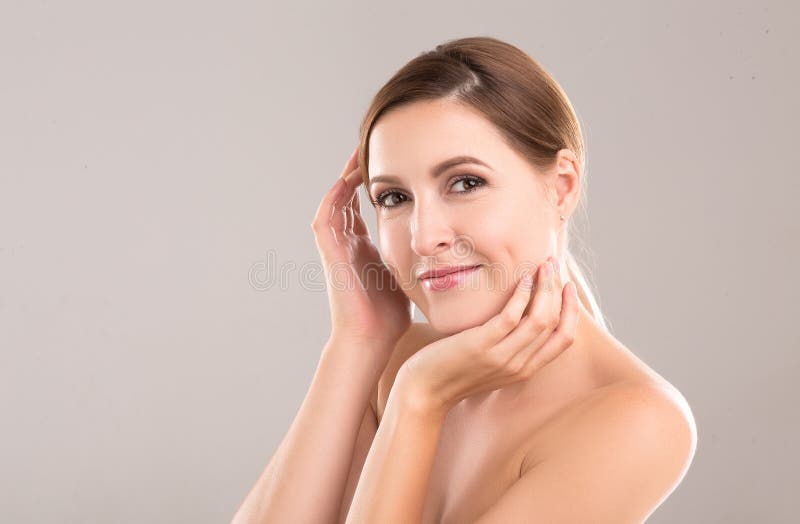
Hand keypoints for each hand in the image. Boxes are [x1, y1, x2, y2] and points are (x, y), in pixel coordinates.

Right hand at [311, 146, 412, 359]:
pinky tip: (350, 176)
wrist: (371, 337)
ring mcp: (336, 244)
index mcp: (365, 246)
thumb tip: (449, 245)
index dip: (383, 182)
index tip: (401, 161)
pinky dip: (336, 194)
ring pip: (337, 197)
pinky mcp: (329, 250)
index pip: (370, 204)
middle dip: (363, 169)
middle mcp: (348, 241)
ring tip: (364, 150)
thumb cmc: (392, 314)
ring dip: (349, 174)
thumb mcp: (410, 273)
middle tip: (378, 144)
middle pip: (351, 193)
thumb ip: (421, 256)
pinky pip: (327, 213)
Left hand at [397, 257, 579, 414]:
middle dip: (559, 291)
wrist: (425, 391)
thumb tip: (518, 317)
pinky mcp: (482, 345)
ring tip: (543, 266)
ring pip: (539, 319)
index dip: (571, 311)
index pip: (564, 339)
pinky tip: (522, 278)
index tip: (569, 288)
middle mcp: (519, 366)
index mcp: (525, 370)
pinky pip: (511, 315)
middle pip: (554, 324)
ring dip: (546, 287)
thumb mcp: (491, 363)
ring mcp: (502, 357)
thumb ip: (509, 346)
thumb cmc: (454, 371)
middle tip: (554, 265)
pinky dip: (522, 294)